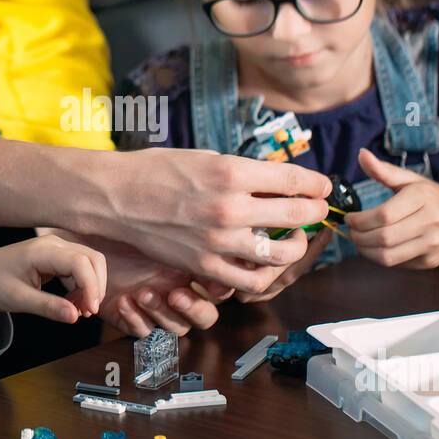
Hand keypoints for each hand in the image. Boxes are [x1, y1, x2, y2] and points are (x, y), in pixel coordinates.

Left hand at [0, 235, 107, 344]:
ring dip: (90, 287)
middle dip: (96, 287)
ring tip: (79, 311)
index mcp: (41, 251)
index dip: (92, 288)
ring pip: (89, 263)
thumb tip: (75, 317)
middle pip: (92, 260)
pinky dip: (82, 286)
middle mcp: (52, 244)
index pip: (81, 264)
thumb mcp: (17, 300)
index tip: (90, 311)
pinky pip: (79, 267)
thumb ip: (47, 308)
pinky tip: (72, 303)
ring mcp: (55, 248)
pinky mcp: (56, 256)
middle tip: (87, 313)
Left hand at [42, 229, 233, 336]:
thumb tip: (223, 233)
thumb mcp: (159, 225)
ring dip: (162, 313)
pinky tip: (125, 300)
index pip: (223, 289)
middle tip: (176, 294)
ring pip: (176, 328)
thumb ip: (192, 234)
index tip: (214, 285)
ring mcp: (156, 306)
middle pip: (205, 317)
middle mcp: (178, 289)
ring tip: (144, 292)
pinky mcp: (132, 318)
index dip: (224, 291)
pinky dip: (136, 319)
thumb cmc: (121, 223)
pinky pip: (144, 331)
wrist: (81, 236)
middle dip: (194, 309)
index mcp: (192, 268)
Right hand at [91, 148, 331, 294]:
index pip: (292, 179)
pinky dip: (265, 273)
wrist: (116, 197)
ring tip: (297, 239)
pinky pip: (250, 280)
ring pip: (281, 253)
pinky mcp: (204, 266)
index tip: (322, 186)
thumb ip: (243, 172)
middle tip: (318, 208)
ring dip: (298, 245)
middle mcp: (230, 207)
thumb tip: (276, 181)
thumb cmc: (157, 171)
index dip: (315, 183)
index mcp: (231, 172)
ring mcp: (218, 241)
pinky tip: (266, 261)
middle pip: (295, 214)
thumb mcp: (206, 158)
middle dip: (315, 211)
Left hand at [344, 147, 438, 267]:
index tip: (349, 218)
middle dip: (358, 237)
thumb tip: (361, 155)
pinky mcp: (431, 262)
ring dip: (365, 251)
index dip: (360, 220)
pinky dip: (380, 258)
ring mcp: (432, 245)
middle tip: (351, 232)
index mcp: (423, 197)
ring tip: (359, 241)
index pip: (383, 215)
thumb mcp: (413, 181)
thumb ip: (384, 171)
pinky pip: (398, 264)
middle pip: (383, 237)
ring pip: (388, 256)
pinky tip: (376, 248)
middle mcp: (430, 222)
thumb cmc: (438, 199)